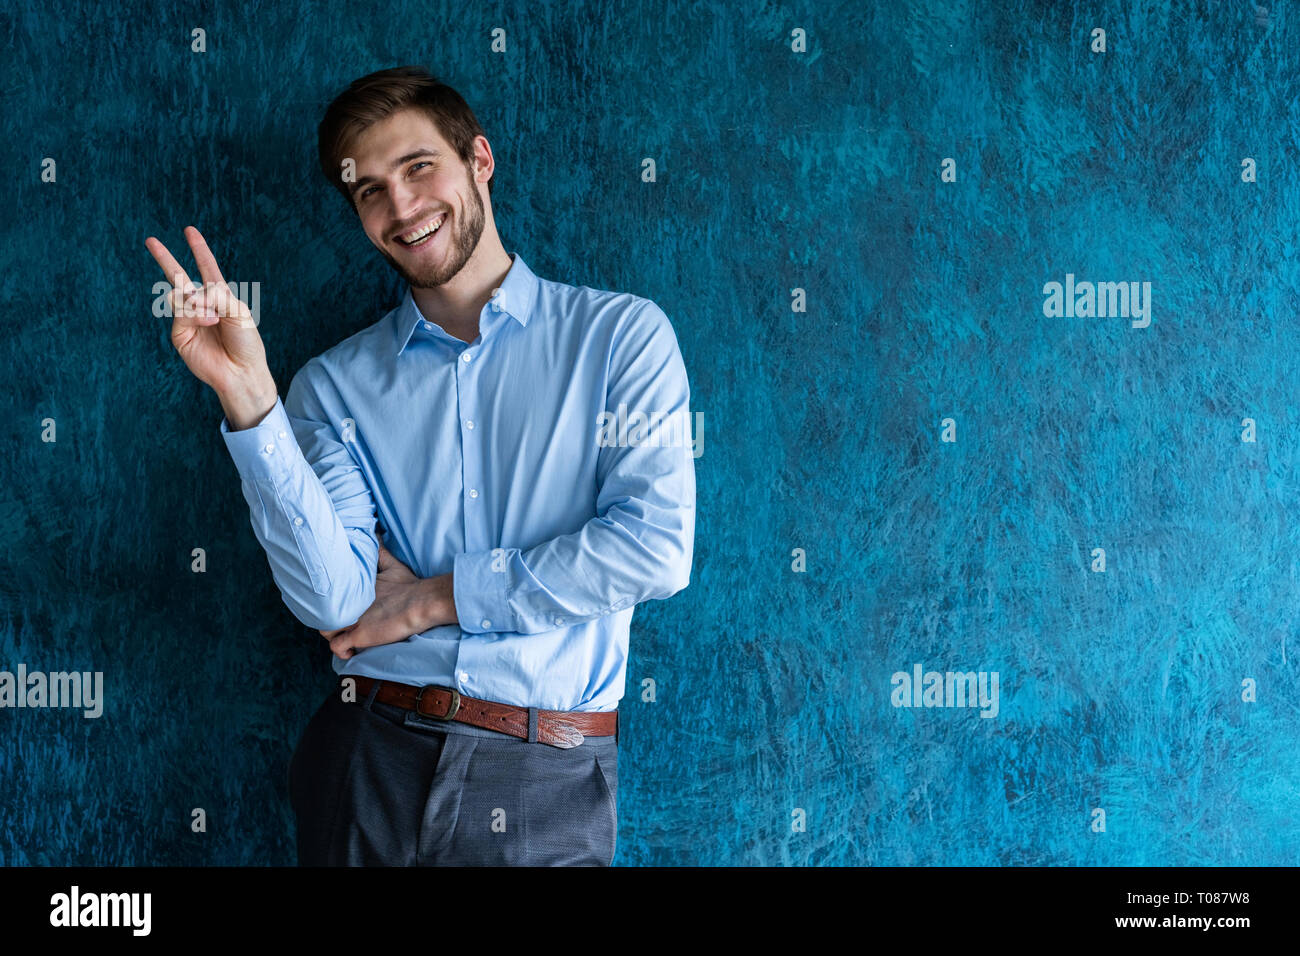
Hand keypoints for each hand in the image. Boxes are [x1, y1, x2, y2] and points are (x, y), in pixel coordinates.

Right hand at [145, 227, 269, 394]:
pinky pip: (181, 313)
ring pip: (181, 296)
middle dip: (165, 258)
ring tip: (214, 317)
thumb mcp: (238, 312)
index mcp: (219, 296)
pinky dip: (196, 314)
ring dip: (199, 303)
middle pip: (178, 276)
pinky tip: (210, 321)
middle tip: (150, 240)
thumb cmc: (246, 342)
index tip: (190, 231)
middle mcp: (201, 305)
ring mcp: (188, 318)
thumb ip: (217, 296)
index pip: (207, 267)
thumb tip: (190, 292)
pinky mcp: (180, 333)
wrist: (241, 371)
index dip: (199, 249)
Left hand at [319, 544, 429, 660]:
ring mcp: (352, 621)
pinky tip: (350, 650)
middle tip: (340, 622)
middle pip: (322, 611)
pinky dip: (341, 650)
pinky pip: (337, 647)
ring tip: (344, 635)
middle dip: (328, 616)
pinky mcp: (359, 635)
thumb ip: (380, 552)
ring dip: (331, 633)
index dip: (329, 600)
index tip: (336, 604)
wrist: (421, 602)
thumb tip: (376, 532)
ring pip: (324, 630)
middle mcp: (349, 603)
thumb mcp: (392, 565)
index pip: (328, 593)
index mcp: (354, 587)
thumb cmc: (410, 586)